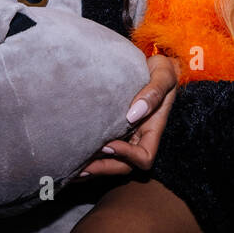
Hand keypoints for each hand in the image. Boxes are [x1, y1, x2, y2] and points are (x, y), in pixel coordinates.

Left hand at [80, 53, 179, 176]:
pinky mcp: (111, 130)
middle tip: (80, 166)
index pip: (144, 156)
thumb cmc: (160, 69)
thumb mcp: (163, 75)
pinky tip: (69, 154)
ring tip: (70, 166)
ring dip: (92, 168)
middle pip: (124, 166)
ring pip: (111, 162)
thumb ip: (154, 92)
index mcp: (153, 129)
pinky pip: (101, 150)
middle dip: (103, 168)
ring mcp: (125, 136)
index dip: (127, 156)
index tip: (108, 143)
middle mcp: (138, 138)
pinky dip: (87, 155)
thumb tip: (134, 114)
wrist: (148, 64)